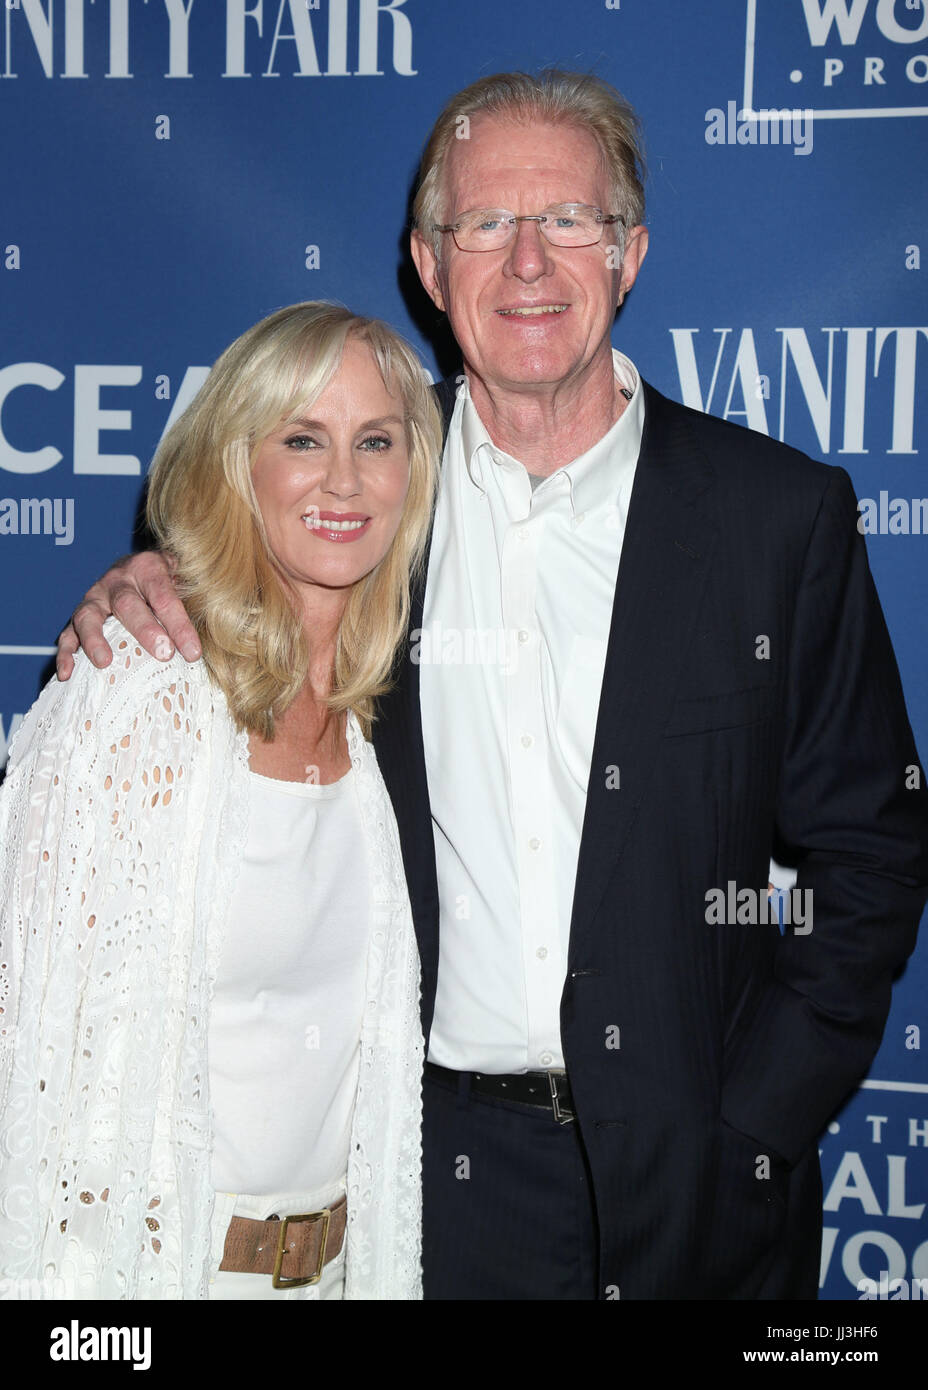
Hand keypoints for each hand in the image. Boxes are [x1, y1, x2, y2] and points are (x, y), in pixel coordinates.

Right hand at [56, 551, 200, 679]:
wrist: (143, 566)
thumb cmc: (172, 582)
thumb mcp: (188, 580)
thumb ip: (199, 599)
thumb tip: (224, 627)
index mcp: (148, 567)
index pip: (165, 596)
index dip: (179, 624)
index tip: (193, 652)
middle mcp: (118, 579)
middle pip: (127, 603)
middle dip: (145, 630)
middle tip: (163, 654)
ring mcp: (95, 596)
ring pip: (89, 615)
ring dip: (95, 639)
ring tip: (105, 664)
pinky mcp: (81, 615)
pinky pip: (68, 633)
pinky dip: (66, 653)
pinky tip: (68, 674)